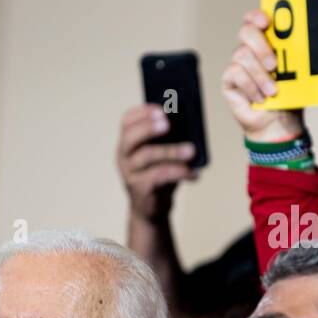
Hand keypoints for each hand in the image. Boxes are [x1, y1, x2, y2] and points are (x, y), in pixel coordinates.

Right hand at [116, 104, 197, 221]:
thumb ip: (169, 140)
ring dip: (171, 151)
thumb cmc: (160, 175)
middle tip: (168, 124)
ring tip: (191, 150)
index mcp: (128, 142)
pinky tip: (193, 173)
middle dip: (149, 128)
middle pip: (131, 137)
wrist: (152, 209)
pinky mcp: (140, 188)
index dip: (143, 112)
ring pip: (147, 156)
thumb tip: (189, 126)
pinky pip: (159, 176)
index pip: (127, 121)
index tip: (161, 109)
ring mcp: (130, 173)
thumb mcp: (162, 155)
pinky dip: (179, 172)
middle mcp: (124, 155)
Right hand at [221, 9, 303, 141]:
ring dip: (260, 75)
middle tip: (274, 65)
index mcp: (265, 43)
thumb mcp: (297, 75)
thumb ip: (293, 57)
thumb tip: (301, 42)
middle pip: (246, 32)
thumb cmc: (288, 97)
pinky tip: (260, 98)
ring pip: (242, 55)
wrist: (278, 125)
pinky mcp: (229, 81)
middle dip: (261, 46)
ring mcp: (237, 65)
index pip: (253, 20)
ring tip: (273, 91)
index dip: (256, 16)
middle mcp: (249, 51)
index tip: (266, 23)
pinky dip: (251, 86)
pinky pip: (235, 73)